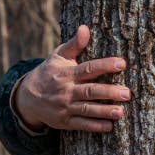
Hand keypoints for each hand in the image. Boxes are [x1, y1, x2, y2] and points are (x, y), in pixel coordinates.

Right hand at [13, 25, 130, 132]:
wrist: (27, 97)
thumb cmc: (49, 73)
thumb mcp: (58, 57)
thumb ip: (74, 44)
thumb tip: (85, 28)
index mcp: (67, 73)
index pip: (88, 68)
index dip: (105, 65)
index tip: (122, 63)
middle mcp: (66, 90)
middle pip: (90, 91)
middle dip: (109, 92)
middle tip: (127, 93)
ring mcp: (65, 107)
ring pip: (87, 109)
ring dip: (104, 111)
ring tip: (121, 112)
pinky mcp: (64, 121)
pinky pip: (80, 124)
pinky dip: (94, 126)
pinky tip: (109, 126)